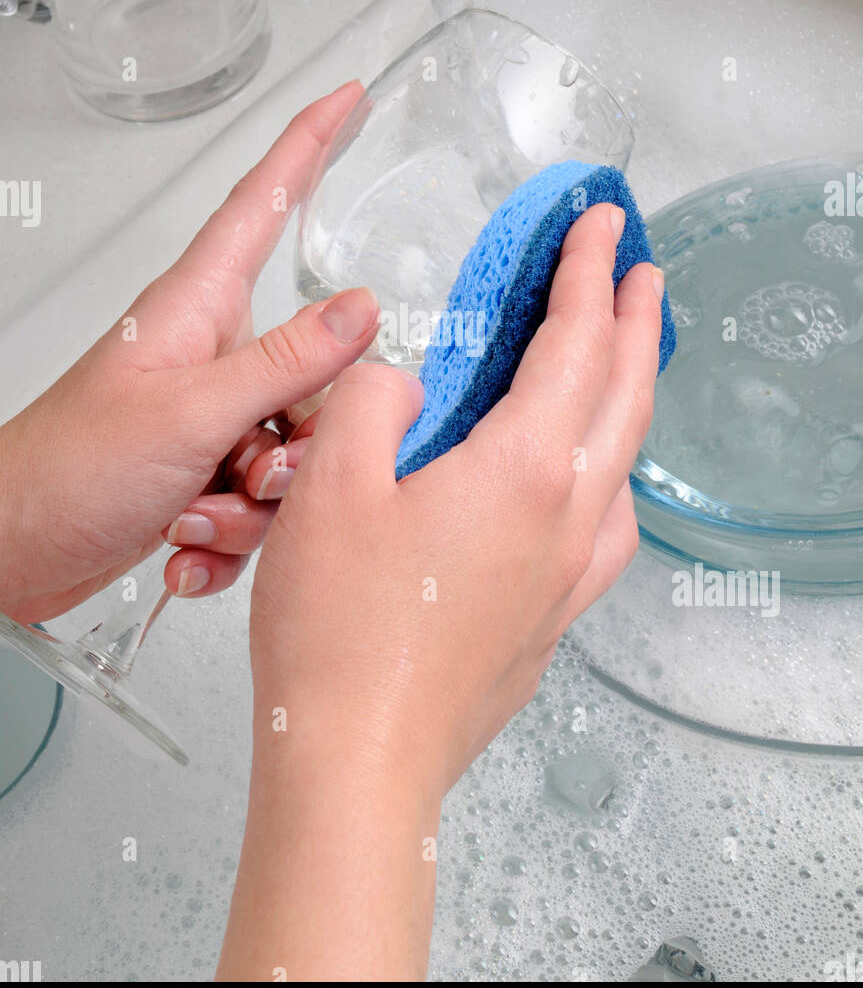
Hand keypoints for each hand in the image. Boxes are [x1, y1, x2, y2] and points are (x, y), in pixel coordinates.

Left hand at [0, 82, 378, 625]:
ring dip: (257, 502)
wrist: (11, 552)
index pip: (264, 200)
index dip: (309, 142)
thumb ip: (284, 361)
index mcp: (198, 308)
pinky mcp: (204, 468)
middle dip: (299, 438)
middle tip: (253, 468)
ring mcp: (209, 413)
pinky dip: (232, 536)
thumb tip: (362, 309)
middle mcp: (210, 353)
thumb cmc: (68, 471)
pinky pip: (264, 500)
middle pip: (316, 364)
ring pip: (295, 444)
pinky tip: (185, 544)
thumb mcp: (190, 412)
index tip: (348, 96)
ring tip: (195, 505)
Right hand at [219, 202, 664, 980]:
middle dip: (635, 322)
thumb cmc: (341, 637)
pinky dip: (609, 474)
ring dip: (629, 398)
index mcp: (520, 472)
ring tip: (620, 365)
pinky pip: (605, 525)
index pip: (576, 344)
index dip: (590, 273)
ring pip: (624, 463)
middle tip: (639, 272)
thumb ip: (373, 401)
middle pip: (624, 397)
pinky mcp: (547, 620)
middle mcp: (564, 522)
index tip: (603, 227)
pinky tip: (583, 486)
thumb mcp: (328, 482)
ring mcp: (565, 578)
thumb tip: (405, 385)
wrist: (357, 761)